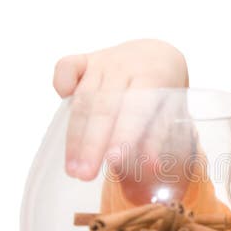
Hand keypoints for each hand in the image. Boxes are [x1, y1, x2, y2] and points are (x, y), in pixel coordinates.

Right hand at [53, 39, 189, 181]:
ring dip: (75, 135)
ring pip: (84, 98)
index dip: (125, 135)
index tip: (115, 162)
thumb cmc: (162, 92)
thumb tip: (150, 170)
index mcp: (153, 77)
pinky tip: (62, 99)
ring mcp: (103, 62)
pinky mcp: (84, 59)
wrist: (156, 55)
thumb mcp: (168, 110)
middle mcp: (126, 68)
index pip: (135, 108)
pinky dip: (61, 82)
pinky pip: (67, 66)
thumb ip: (156, 138)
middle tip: (85, 175)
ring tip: (72, 168)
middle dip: (93, 144)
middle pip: (104, 107)